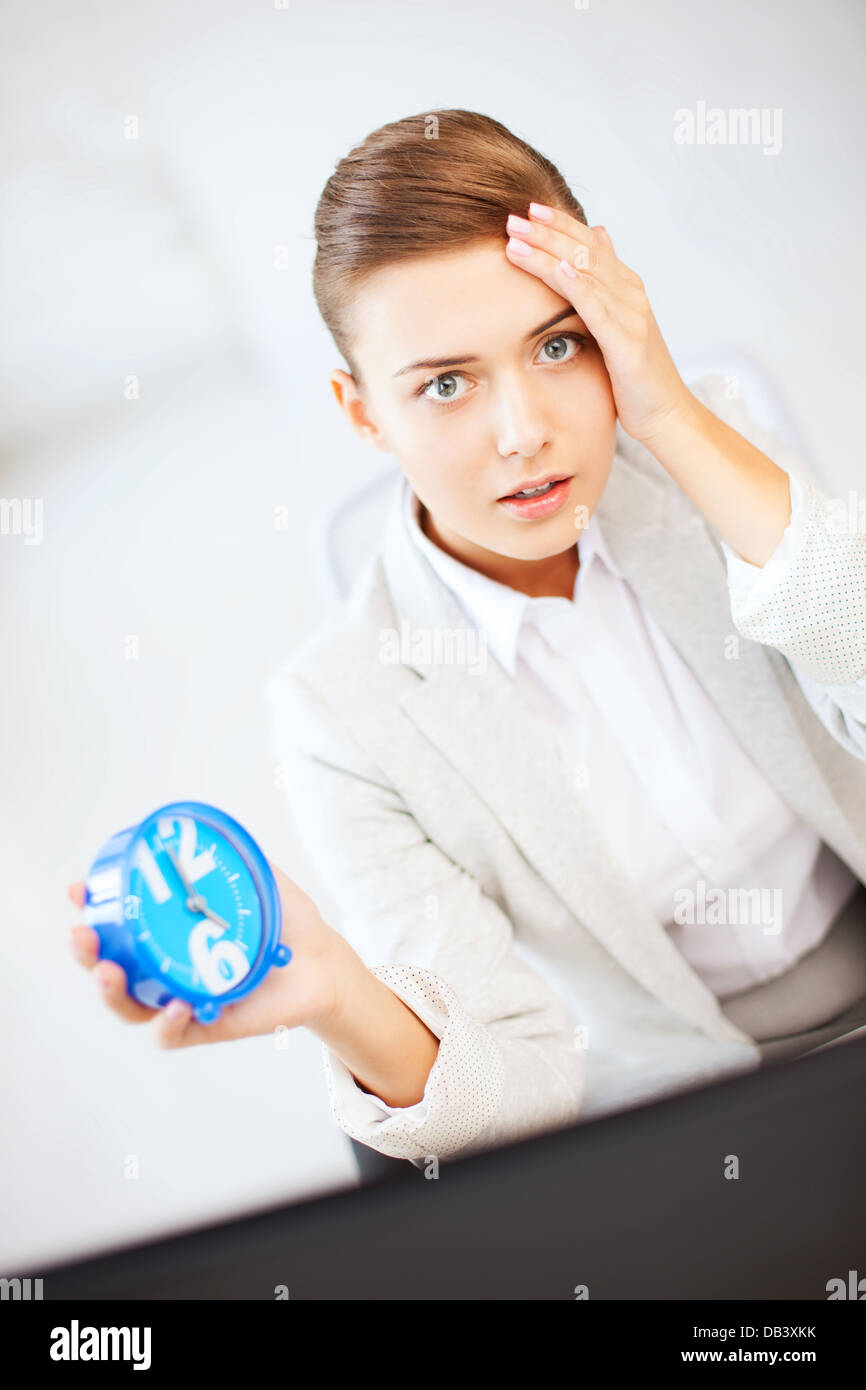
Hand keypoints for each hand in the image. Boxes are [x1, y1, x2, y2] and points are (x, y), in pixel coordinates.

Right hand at [67, 864, 346, 1048]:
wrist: (324, 961)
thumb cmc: (286, 922)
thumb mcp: (258, 880)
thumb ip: (232, 856)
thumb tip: (200, 830)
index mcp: (170, 930)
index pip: (119, 922)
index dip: (93, 908)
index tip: (79, 889)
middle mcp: (167, 965)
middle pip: (110, 966)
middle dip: (87, 953)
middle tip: (82, 934)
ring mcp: (182, 998)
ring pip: (129, 1005)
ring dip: (111, 992)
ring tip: (109, 972)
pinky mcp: (205, 1026)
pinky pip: (172, 1035)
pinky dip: (167, 1023)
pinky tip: (175, 1005)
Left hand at [504, 204, 692, 445]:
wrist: (667, 415)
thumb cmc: (637, 378)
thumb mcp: (619, 326)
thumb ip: (606, 284)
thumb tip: (599, 235)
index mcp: (626, 289)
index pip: (589, 245)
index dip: (560, 225)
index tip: (528, 210)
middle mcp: (631, 294)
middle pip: (585, 250)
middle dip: (547, 231)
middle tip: (512, 216)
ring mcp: (631, 315)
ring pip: (586, 272)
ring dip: (549, 251)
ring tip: (518, 235)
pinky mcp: (627, 343)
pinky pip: (598, 307)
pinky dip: (577, 284)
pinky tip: (557, 267)